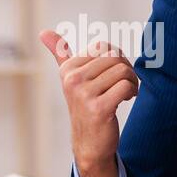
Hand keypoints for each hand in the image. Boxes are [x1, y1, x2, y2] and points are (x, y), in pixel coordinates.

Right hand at [39, 29, 137, 176]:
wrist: (88, 143)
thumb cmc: (84, 107)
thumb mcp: (70, 79)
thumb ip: (60, 54)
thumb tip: (44, 32)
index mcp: (68, 69)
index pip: (103, 46)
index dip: (115, 58)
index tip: (113, 74)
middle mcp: (72, 79)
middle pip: (115, 57)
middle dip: (127, 69)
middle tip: (125, 83)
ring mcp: (84, 94)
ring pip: (123, 71)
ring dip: (132, 81)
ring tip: (126, 92)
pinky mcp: (98, 108)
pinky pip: (125, 86)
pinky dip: (132, 92)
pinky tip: (126, 100)